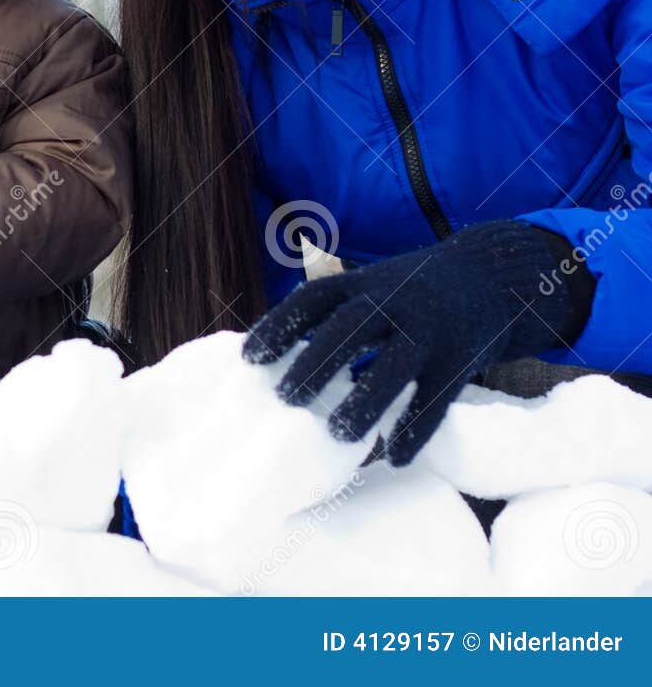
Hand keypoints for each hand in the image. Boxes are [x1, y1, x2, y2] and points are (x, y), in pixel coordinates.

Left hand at [243, 220, 587, 464]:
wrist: (486, 278)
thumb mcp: (366, 285)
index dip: (277, 326)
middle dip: (315, 361)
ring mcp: (429, 331)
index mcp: (362, 283)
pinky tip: (392, 458)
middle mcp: (393, 301)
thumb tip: (269, 354)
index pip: (312, 299)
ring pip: (394, 366)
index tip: (248, 359)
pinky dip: (414, 430)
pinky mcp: (459, 361)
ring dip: (365, 402)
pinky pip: (436, 400)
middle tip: (284, 398)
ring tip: (338, 435)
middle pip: (350, 327)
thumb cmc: (405, 292)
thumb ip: (327, 312)